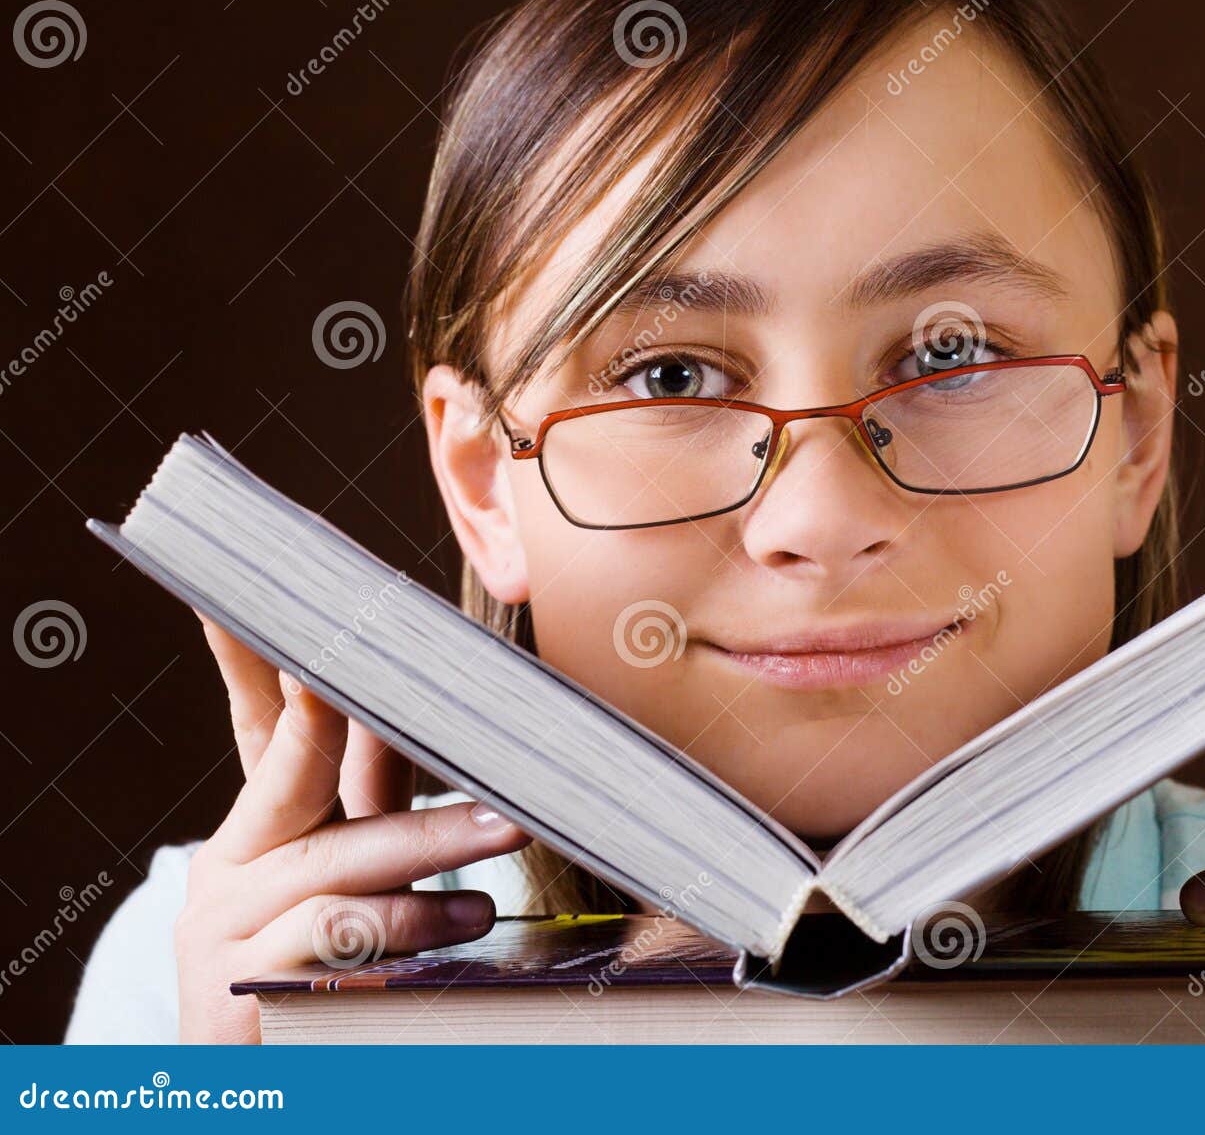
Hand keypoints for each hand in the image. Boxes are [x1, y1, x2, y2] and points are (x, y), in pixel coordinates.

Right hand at [175, 616, 529, 1041]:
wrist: (256, 1092)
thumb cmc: (321, 976)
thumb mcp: (351, 883)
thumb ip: (382, 808)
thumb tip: (466, 734)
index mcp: (255, 832)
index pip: (260, 727)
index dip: (266, 656)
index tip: (294, 590)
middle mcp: (229, 870)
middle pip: (292, 773)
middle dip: (357, 722)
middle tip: (423, 688)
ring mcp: (227, 934)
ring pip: (335, 863)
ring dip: (429, 840)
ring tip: (507, 831)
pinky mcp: (243, 994)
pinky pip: (336, 942)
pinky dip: (403, 925)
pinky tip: (468, 921)